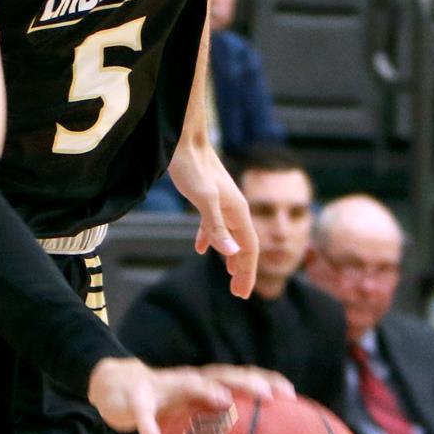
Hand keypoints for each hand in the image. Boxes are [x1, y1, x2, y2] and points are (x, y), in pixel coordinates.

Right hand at [88, 357, 289, 433]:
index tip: (292, 396)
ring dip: (206, 389)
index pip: (240, 378)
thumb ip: (212, 431)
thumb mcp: (187, 416)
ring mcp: (163, 386)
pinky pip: (142, 412)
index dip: (266, 382)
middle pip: (223, 375)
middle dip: (248, 382)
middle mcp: (189, 380)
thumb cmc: (160, 406)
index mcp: (205, 386)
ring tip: (224, 400)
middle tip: (270, 396)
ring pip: (188, 382)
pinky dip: (147, 426)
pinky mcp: (135, 397)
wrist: (112, 386)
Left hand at [169, 143, 257, 296]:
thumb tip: (231, 254)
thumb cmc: (192, 167)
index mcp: (238, 211)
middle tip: (239, 293)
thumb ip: (216, 227)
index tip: (242, 293)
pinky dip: (210, 239)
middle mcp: (235, 208)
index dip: (247, 272)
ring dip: (230, 257)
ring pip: (230, 236)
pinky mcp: (209, 198)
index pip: (249, 249)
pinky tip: (200, 249)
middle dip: (242, 270)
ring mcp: (223, 203)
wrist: (184, 140)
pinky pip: (214, 225)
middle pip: (243, 245)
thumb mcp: (203, 200)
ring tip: (229, 276)